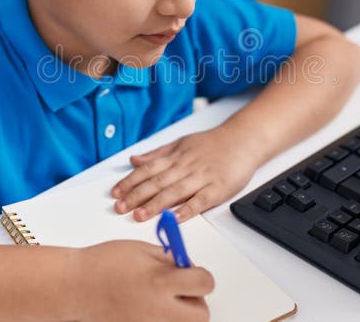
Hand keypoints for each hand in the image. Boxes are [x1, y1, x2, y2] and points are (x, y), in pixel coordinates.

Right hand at [73, 240, 213, 321]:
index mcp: (161, 283)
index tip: (190, 271)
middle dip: (196, 300)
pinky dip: (161, 319)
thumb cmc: (102, 264)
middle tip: (181, 289)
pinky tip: (146, 306)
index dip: (200, 274)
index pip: (204, 283)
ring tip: (159, 298)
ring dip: (179, 312)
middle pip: (201, 315)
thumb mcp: (141, 250)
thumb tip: (186, 266)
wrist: (74, 286)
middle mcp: (158, 311)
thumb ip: (169, 260)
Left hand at [111, 126, 262, 221]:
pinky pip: (200, 201)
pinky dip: (187, 210)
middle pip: (157, 182)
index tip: (115, 193)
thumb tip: (134, 160)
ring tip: (139, 215)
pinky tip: (175, 218)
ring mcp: (202, 178)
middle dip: (136, 195)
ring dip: (155, 204)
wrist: (243, 140)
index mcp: (175, 157)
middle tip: (120, 208)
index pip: (147, 170)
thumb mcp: (181, 143)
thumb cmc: (213, 143)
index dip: (130, 182)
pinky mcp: (218, 189)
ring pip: (174, 192)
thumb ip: (157, 154)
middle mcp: (185, 167)